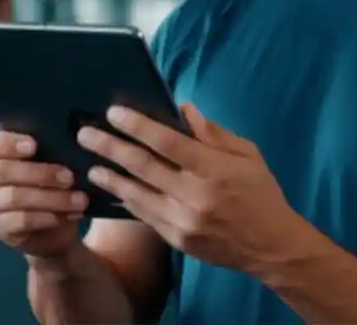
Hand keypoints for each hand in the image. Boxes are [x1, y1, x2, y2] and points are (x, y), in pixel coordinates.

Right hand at [0, 130, 89, 259]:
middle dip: (40, 173)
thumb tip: (73, 134)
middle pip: (2, 170)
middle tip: (69, 177)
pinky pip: (20, 220)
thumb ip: (50, 148)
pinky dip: (46, 217)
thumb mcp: (51, 162)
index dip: (6, 143)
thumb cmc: (50, 183)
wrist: (53, 226)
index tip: (34, 145)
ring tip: (78, 200)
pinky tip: (66, 215)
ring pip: (14, 197)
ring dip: (51, 198)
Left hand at [77, 103, 307, 274]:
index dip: (138, 126)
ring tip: (89, 164)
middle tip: (85, 134)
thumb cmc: (261, 193)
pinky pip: (144, 215)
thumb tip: (183, 110)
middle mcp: (195, 196)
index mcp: (214, 169)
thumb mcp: (247, 155)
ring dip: (110, 177)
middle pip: (144, 166)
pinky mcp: (177, 239)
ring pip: (137, 194)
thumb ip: (213, 133)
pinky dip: (126, 200)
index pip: (168, 142)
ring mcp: (183, 221)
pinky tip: (112, 189)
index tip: (114, 112)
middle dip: (111, 147)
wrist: (271, 247)